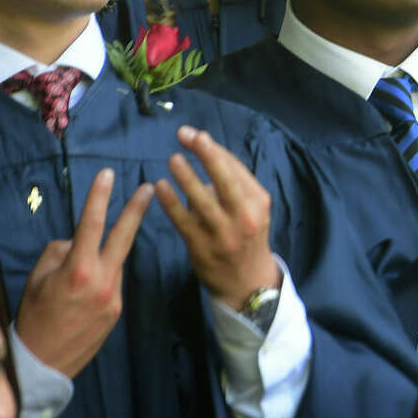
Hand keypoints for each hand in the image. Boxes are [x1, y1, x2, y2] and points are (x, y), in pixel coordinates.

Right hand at [16, 169, 156, 377]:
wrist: (41, 362)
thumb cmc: (32, 316)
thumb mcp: (37, 278)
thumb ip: (60, 252)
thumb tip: (77, 240)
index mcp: (77, 270)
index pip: (91, 224)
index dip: (100, 197)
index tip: (109, 174)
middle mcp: (102, 281)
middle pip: (124, 237)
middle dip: (136, 210)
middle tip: (148, 188)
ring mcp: (114, 297)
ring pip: (114, 263)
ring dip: (102, 258)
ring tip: (75, 279)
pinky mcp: (118, 311)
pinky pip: (112, 283)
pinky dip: (100, 279)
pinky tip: (81, 297)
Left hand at [155, 127, 282, 305]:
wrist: (247, 282)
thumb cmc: (245, 237)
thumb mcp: (251, 210)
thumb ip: (231, 186)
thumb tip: (203, 153)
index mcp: (257, 202)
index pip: (235, 169)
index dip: (214, 150)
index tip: (195, 135)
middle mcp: (244, 217)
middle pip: (225, 180)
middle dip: (207, 155)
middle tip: (188, 136)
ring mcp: (223, 233)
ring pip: (203, 200)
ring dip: (186, 177)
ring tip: (173, 159)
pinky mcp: (202, 247)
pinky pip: (183, 220)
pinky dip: (171, 202)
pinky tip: (160, 187)